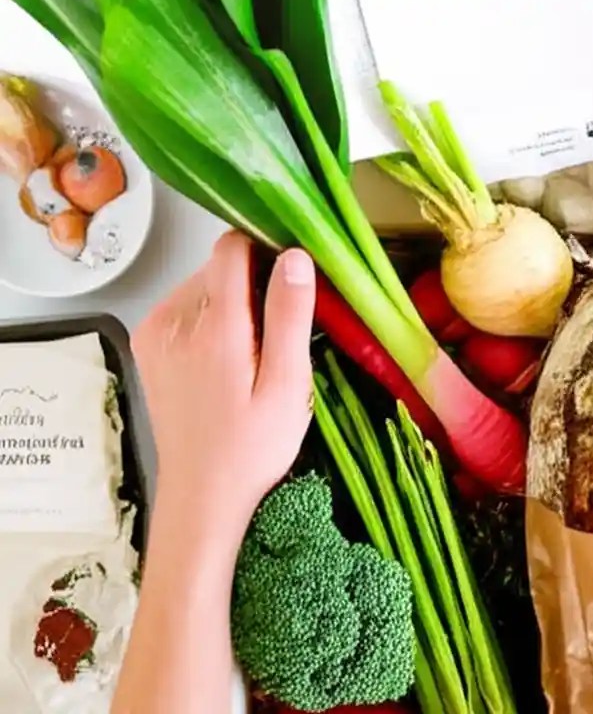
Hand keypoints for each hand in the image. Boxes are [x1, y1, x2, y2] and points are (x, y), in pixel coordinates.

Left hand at [133, 232, 315, 536]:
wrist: (202, 494)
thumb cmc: (253, 446)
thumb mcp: (288, 384)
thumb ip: (289, 315)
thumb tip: (295, 255)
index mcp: (213, 326)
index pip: (232, 248)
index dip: (267, 252)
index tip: (293, 280)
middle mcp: (173, 319)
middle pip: (220, 268)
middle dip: (254, 287)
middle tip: (281, 336)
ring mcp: (155, 332)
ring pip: (204, 286)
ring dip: (234, 305)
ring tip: (256, 354)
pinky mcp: (148, 345)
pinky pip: (187, 309)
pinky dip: (212, 322)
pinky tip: (230, 360)